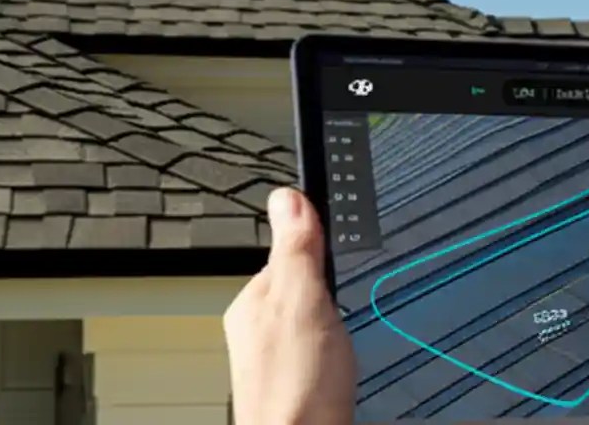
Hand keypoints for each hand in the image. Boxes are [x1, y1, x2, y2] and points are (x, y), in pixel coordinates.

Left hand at [223, 187, 356, 424]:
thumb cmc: (297, 390)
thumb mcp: (304, 303)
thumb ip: (297, 251)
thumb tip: (288, 196)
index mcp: (252, 301)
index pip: (288, 253)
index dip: (319, 257)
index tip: (335, 264)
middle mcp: (255, 327)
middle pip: (302, 287)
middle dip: (328, 296)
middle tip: (336, 319)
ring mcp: (271, 356)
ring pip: (310, 319)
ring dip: (330, 326)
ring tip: (336, 348)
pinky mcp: (291, 381)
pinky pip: (314, 348)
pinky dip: (330, 351)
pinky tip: (335, 367)